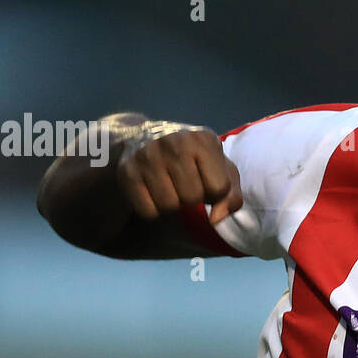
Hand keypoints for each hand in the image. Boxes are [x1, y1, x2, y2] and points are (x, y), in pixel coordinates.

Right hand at [114, 123, 242, 224]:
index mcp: (203, 140)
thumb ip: (231, 194)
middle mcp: (175, 143)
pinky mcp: (127, 172)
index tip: (204, 180)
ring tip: (168, 185)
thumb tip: (218, 218)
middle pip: (193, 198)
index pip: (219, 188)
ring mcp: (148, 156)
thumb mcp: (219, 168)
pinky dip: (152, 209)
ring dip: (172, 204)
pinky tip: (151, 190)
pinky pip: (148, 212)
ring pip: (169, 206)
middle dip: (191, 197)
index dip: (214, 193)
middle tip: (182, 182)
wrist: (143, 138)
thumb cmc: (191, 158)